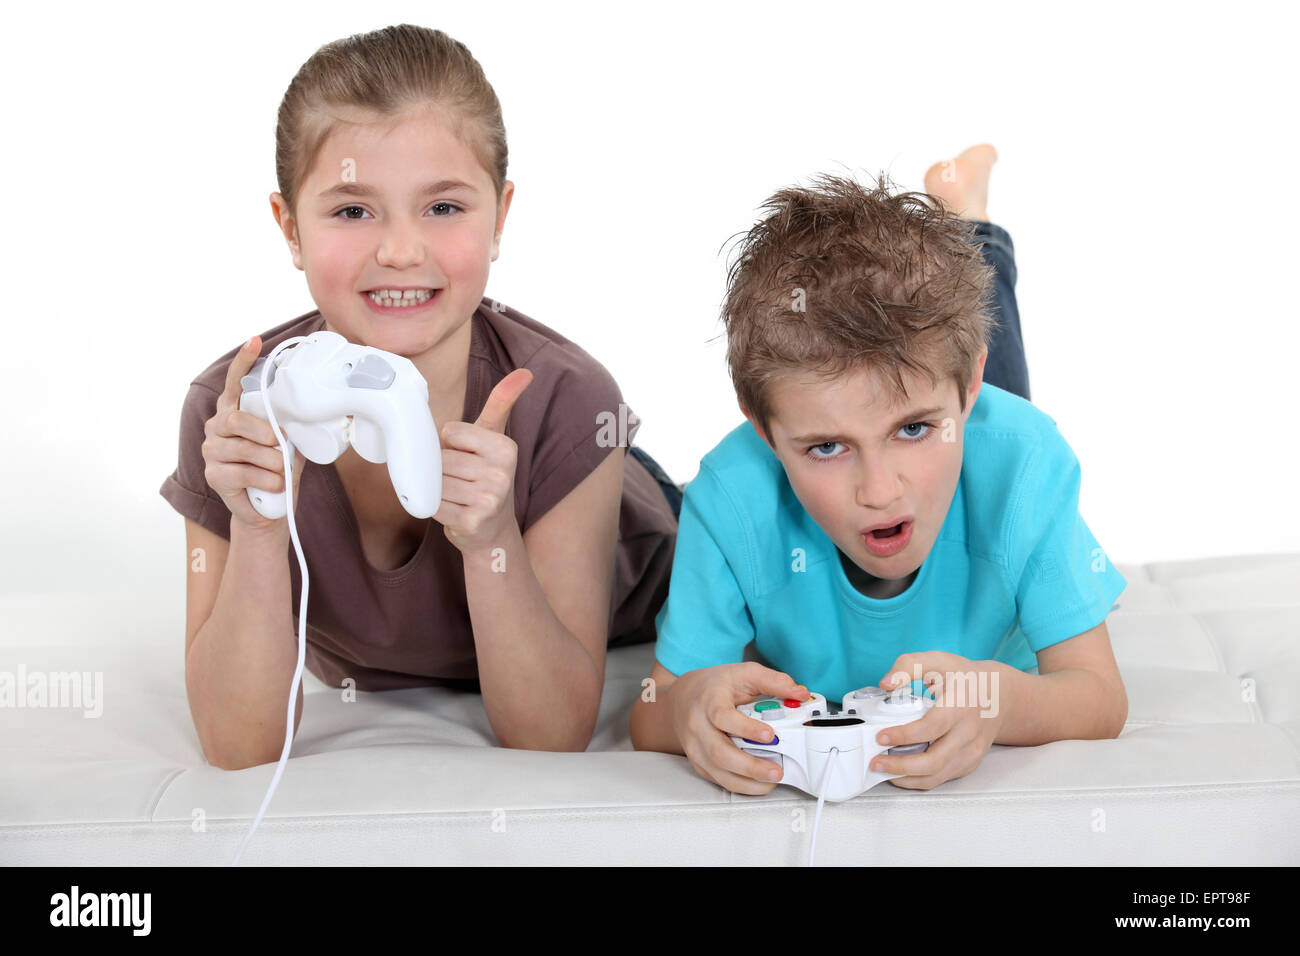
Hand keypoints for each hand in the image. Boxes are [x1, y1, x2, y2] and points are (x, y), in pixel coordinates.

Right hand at [203, 335, 306, 531]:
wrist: (271, 511)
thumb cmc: (280, 472)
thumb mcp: (291, 444)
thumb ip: (294, 426)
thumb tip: (316, 408)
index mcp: (236, 413)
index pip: (236, 384)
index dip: (243, 362)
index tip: (254, 341)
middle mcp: (218, 427)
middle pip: (236, 418)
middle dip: (263, 431)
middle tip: (280, 444)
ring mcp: (212, 451)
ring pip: (242, 447)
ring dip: (270, 461)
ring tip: (283, 472)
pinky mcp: (213, 475)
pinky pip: (242, 472)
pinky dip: (266, 479)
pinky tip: (274, 484)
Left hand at [435, 368, 532, 553]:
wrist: (493, 529)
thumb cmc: (486, 475)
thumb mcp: (494, 437)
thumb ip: (502, 402)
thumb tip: (525, 371)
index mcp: (506, 447)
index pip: (450, 432)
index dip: (449, 444)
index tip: (466, 456)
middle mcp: (502, 473)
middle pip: (441, 458)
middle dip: (441, 468)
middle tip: (459, 480)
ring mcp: (490, 499)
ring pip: (436, 482)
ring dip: (436, 489)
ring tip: (456, 494)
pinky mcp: (473, 521)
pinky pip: (434, 506)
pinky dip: (434, 508)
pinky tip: (452, 510)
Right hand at [667, 662, 809, 794]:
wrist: (683, 698)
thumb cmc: (714, 687)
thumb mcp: (744, 673)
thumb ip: (773, 681)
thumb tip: (799, 694)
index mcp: (709, 700)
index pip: (722, 716)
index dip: (746, 728)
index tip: (769, 734)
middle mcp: (698, 726)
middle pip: (719, 752)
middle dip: (751, 766)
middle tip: (776, 770)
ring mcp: (696, 747)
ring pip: (718, 771)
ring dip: (748, 782)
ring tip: (771, 781)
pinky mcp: (699, 762)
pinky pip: (718, 779)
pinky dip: (740, 786)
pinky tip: (758, 784)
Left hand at [870, 651, 1008, 790]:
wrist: (1000, 696)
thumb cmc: (965, 678)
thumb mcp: (937, 661)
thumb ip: (908, 666)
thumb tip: (886, 684)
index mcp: (960, 705)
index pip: (932, 727)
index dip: (904, 735)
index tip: (881, 736)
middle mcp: (969, 732)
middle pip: (935, 760)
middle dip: (901, 766)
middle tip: (876, 762)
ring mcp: (971, 751)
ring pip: (937, 775)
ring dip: (906, 778)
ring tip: (883, 770)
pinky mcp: (970, 763)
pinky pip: (942, 778)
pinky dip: (919, 779)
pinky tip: (901, 772)